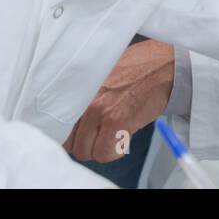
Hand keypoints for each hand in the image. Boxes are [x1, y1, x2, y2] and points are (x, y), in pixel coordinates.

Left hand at [64, 40, 173, 162]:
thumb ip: (82, 95)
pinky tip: (125, 135)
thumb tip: (70, 117)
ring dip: (100, 147)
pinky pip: (105, 153)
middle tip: (102, 132)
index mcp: (75, 88)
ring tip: (114, 132)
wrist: (163, 65)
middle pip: (70, 143)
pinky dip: (115, 151)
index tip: (79, 134)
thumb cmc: (134, 67)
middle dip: (86, 142)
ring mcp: (99, 111)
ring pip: (85, 151)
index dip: (69, 134)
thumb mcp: (99, 74)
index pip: (55, 125)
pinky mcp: (117, 121)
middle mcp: (82, 100)